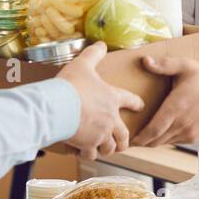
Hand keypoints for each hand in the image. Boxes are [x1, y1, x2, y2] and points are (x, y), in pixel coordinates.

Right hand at [56, 42, 145, 159]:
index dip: (136, 103)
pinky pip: (91, 154)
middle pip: (124, 134)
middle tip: (123, 142)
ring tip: (104, 149)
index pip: (130, 100)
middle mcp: (110, 119)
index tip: (141, 106)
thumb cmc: (71, 85)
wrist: (58, 106)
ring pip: (110, 147)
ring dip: (108, 148)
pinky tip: (84, 152)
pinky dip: (88, 153)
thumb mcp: (83, 64)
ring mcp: (101, 134)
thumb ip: (93, 54)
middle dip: (124, 140)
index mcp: (112, 98)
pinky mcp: (88, 145)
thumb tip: (101, 44)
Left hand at [133, 56, 198, 146]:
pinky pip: (173, 141)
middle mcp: (182, 122)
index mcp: (177, 106)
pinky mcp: (194, 136)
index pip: (153, 129)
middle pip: (155, 140)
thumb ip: (164, 65)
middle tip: (127, 138)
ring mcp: (189, 131)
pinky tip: (157, 132)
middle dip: (141, 141)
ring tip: (139, 137)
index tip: (128, 138)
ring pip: (164, 142)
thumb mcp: (186, 66)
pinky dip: (163, 139)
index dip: (139, 137)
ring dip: (151, 141)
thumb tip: (145, 61)